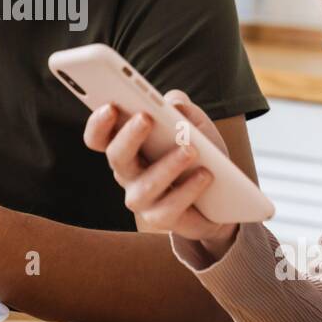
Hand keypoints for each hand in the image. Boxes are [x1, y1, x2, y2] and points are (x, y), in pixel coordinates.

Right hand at [82, 90, 236, 253]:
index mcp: (127, 146)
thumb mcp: (196, 125)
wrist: (221, 196)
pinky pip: (170, 207)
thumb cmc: (201, 154)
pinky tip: (205, 175)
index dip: (99, 123)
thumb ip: (184, 110)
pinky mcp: (161, 218)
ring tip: (191, 150)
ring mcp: (141, 198)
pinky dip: (188, 190)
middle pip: (116, 156)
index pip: (99, 136)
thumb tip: (174, 103)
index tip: (111, 106)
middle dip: (129, 136)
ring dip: (168, 166)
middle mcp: (127, 172)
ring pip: (145, 185)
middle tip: (146, 118)